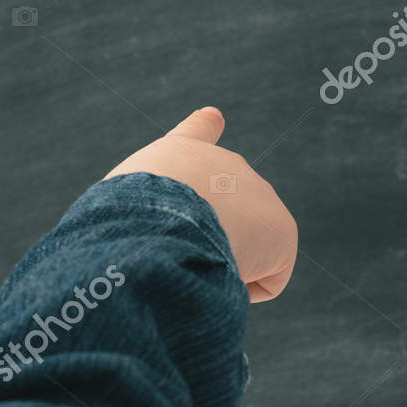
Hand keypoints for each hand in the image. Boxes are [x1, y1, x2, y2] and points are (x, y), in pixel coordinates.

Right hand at [104, 108, 296, 301]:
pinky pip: (263, 281)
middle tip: (176, 247)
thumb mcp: (123, 213)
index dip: (203, 128)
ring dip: (219, 265)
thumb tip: (172, 256)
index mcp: (179, 154)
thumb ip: (147, 218)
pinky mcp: (282, 231)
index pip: (195, 132)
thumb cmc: (129, 226)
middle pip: (223, 214)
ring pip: (240, 251)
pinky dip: (240, 289)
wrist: (161, 223)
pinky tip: (221, 274)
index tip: (213, 117)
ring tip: (195, 258)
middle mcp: (224, 164)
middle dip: (206, 239)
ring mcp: (259, 193)